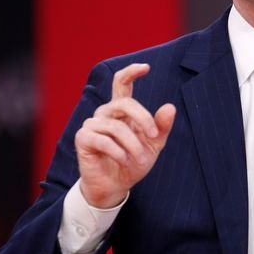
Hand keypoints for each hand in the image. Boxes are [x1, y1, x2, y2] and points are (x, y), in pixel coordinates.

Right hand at [74, 63, 175, 207]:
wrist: (115, 186)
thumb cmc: (133, 162)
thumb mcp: (153, 145)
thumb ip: (160, 127)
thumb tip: (170, 107)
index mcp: (121, 109)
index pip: (122, 83)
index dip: (131, 71)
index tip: (146, 67)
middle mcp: (105, 113)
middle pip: (125, 103)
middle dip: (143, 119)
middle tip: (154, 136)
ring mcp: (92, 125)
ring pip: (116, 126)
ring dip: (133, 144)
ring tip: (139, 158)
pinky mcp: (83, 139)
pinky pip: (103, 140)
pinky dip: (118, 152)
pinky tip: (124, 160)